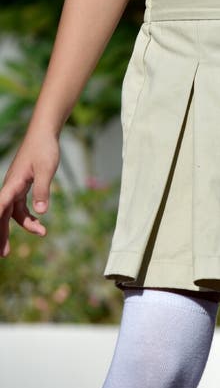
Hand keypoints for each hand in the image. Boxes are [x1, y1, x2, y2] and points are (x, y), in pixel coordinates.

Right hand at [0, 129, 59, 257]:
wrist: (44, 133)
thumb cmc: (44, 149)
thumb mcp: (46, 169)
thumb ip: (42, 190)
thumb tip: (41, 213)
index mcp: (12, 184)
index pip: (0, 206)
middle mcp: (10, 186)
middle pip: (2, 215)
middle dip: (2, 234)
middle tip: (4, 254)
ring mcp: (15, 186)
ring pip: (13, 212)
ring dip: (23, 225)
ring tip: (41, 233)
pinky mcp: (22, 185)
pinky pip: (21, 206)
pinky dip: (29, 216)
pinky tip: (39, 223)